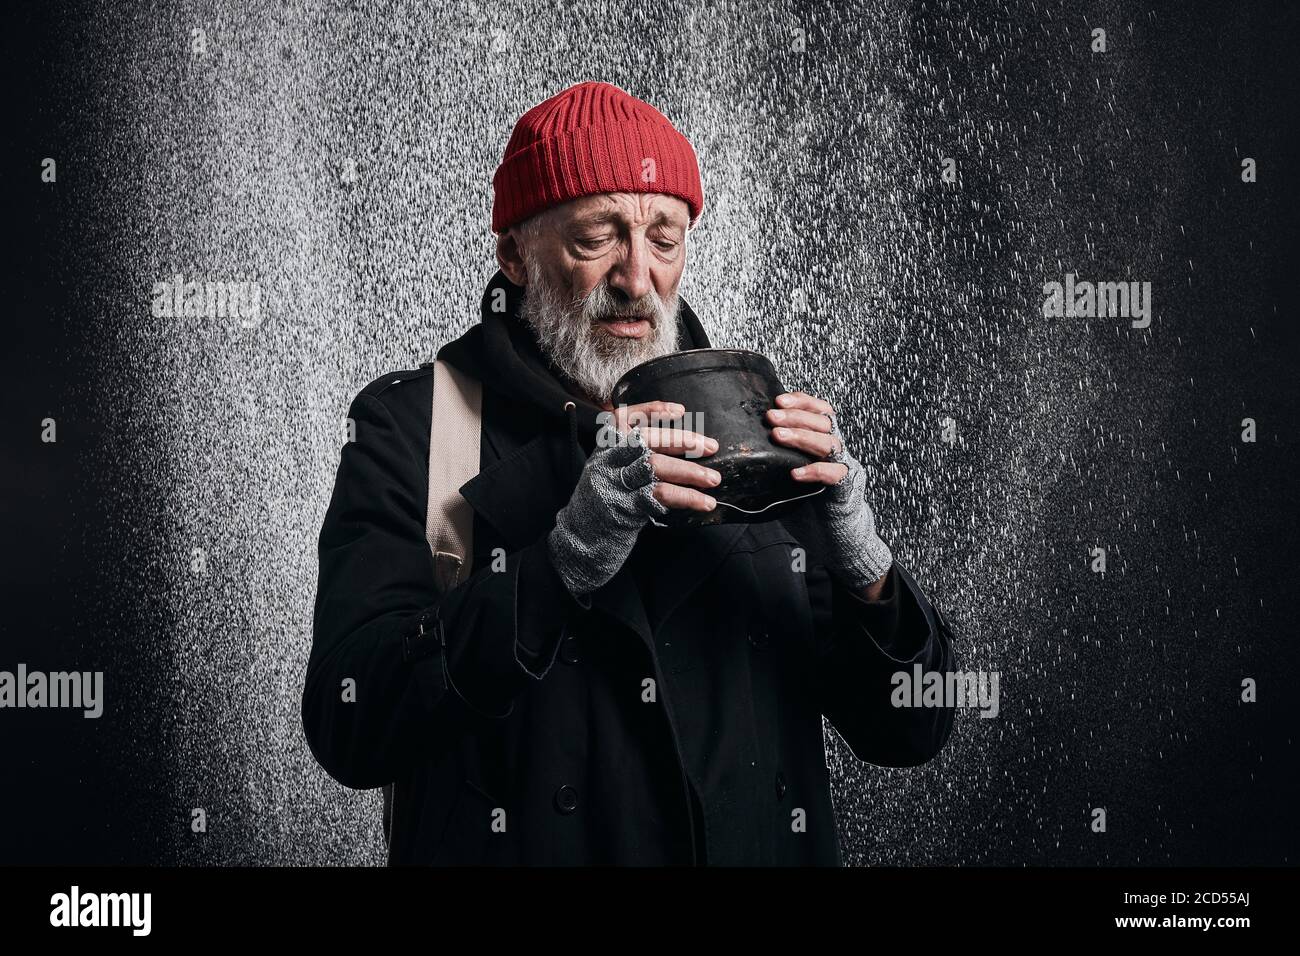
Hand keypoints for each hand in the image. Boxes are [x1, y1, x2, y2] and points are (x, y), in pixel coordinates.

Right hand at [549, 400, 720, 598]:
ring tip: (714, 479)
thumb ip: (632, 457)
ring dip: (690, 472)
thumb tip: (680, 446)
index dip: (652, 410)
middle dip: (682, 441)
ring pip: (655, 466)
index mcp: (604, 449)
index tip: (680, 410)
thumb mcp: (610, 473)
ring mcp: (613, 484)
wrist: (580, 543)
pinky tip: (705, 502)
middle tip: (711, 447)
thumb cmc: (604, 505)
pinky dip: (686, 498)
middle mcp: (606, 461)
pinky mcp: (622, 508)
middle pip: (646, 440)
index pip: (625, 417)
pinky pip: (659, 496)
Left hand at [765, 391, 892, 591]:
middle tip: (771, 416)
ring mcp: (844, 469)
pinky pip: (835, 475)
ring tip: (778, 436)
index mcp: (824, 443)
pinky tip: (795, 472)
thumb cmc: (808, 506)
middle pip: (824, 422)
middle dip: (796, 416)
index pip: (819, 411)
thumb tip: (739, 447)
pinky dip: (815, 471)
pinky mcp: (847, 491)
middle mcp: (836, 452)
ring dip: (803, 436)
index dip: (801, 402)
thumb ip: (774, 461)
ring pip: (830, 443)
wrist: (835, 539)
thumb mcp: (787, 477)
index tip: (778, 400)